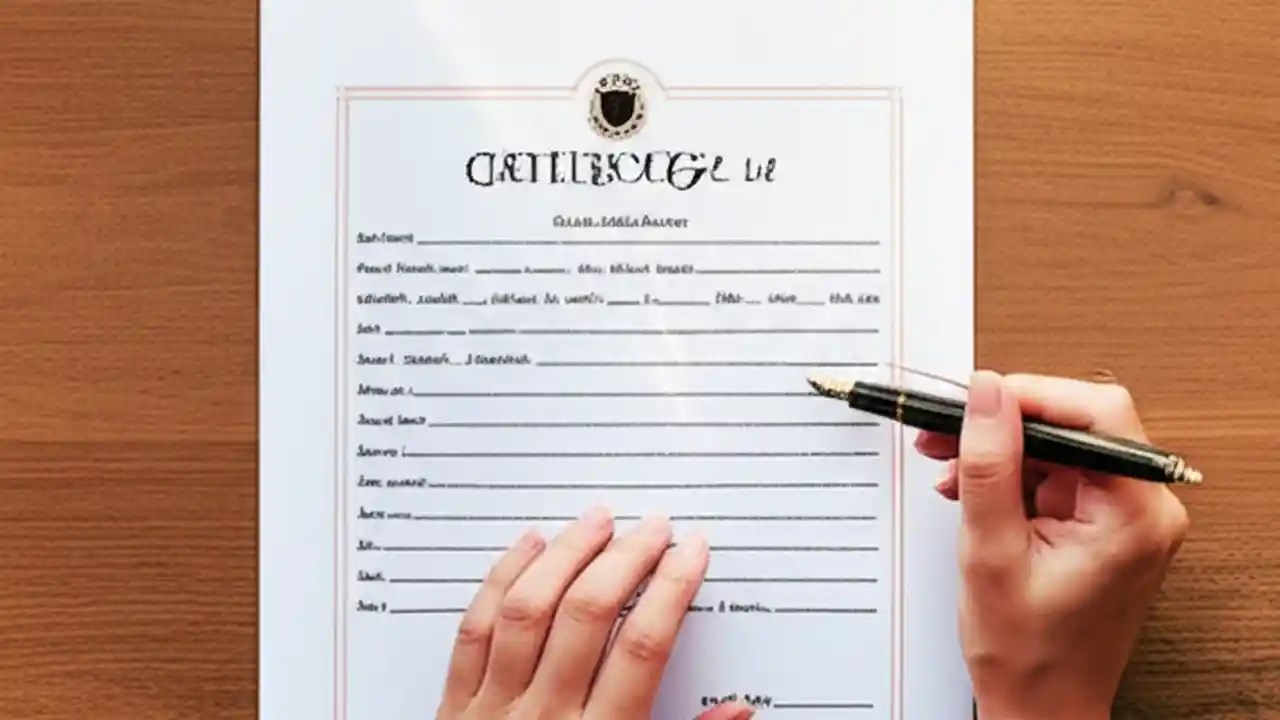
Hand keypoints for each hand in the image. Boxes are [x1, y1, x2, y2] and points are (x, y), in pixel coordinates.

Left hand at [435, 506, 754, 719]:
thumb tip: (739, 714)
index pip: (644, 647)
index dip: (671, 589)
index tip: (693, 551)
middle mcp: (545, 719)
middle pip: (586, 615)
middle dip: (626, 559)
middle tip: (653, 526)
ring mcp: (493, 710)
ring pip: (526, 609)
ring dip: (565, 554)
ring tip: (597, 519)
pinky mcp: (454, 707)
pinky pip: (473, 628)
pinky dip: (499, 578)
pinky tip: (525, 547)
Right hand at [916, 371, 1189, 719]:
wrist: (1042, 708)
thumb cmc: (1029, 657)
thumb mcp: (992, 554)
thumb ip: (989, 467)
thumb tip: (986, 395)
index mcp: (1135, 515)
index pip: (1096, 413)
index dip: (1028, 395)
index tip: (974, 399)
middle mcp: (1144, 508)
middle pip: (1077, 423)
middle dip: (1004, 422)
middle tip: (947, 430)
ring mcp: (1125, 515)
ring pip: (1059, 445)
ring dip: (1000, 449)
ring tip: (950, 463)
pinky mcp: (1102, 522)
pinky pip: (1055, 474)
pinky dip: (1010, 474)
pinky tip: (973, 487)